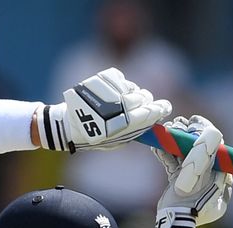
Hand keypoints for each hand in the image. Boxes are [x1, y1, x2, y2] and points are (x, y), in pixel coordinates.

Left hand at [40, 67, 169, 152]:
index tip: (165, 107)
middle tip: (139, 108)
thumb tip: (153, 122)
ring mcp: (110, 90)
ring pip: (133, 88)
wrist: (67, 125)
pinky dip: (120, 86)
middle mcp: (117, 104)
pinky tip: (111, 95)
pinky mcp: (102, 79)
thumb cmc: (93, 137)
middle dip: (146, 102)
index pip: (148, 112)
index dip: (159, 109)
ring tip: (118, 104)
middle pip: (144, 98)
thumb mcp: (114, 142)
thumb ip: (134, 132)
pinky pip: (121, 80)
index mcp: (121, 123)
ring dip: (131, 95)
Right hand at [151, 116, 232, 227]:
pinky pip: (171, 164)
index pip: (216, 149)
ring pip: (183, 154)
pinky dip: (165, 154)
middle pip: (198, 149)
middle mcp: (206, 177)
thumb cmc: (196, 204)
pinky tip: (157, 144)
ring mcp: (190, 179)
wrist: (176, 222)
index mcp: (219, 177)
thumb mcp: (210, 181)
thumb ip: (212, 160)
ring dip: (174, 141)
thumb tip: (215, 138)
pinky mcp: (176, 182)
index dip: (206, 133)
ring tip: (167, 130)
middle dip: (187, 135)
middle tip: (179, 124)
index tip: (196, 123)